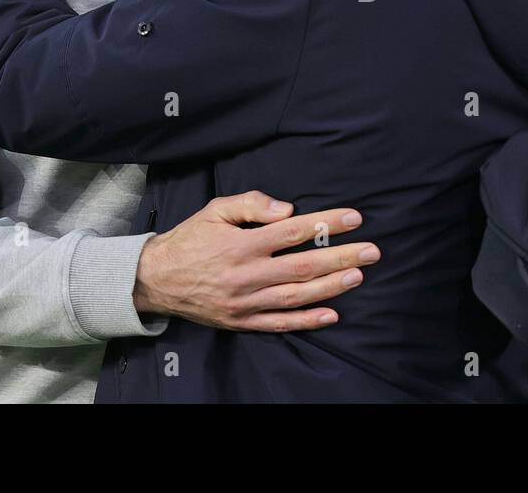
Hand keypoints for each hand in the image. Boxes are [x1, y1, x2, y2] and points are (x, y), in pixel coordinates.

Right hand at [133, 191, 381, 331]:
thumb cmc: (190, 239)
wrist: (155, 279)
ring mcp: (245, 302)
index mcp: (241, 244)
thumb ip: (252, 205)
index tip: (354, 218)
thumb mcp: (215, 210)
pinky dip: (306, 320)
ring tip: (358, 276)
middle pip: (303, 266)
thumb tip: (289, 210)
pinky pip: (279, 323)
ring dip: (331, 287)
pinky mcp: (242, 321)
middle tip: (372, 251)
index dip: (326, 224)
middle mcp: (246, 274)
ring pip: (296, 296)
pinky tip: (331, 314)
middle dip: (341, 257)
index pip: (294, 232)